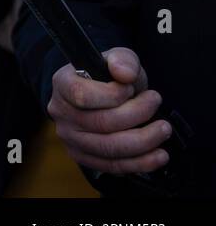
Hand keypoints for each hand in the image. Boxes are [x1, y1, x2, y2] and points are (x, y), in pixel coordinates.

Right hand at [48, 47, 170, 175]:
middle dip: (137, 114)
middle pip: (100, 123)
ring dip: (143, 141)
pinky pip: (112, 166)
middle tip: (156, 102)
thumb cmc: (109, 76)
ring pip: (108, 148)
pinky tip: (159, 155)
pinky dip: (140, 163)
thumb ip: (122, 60)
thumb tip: (125, 74)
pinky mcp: (83, 157)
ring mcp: (70, 138)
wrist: (101, 95)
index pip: (81, 95)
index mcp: (62, 84)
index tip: (131, 87)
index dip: (112, 94)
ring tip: (163, 129)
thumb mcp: (117, 59)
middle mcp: (60, 112)